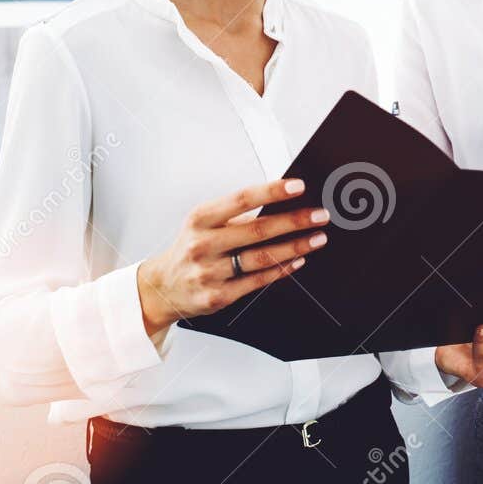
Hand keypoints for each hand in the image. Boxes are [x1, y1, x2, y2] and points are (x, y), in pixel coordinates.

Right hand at [136, 177, 329, 337]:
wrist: (162, 287)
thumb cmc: (191, 248)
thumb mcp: (204, 223)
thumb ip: (236, 215)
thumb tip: (281, 203)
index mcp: (200, 219)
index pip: (241, 199)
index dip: (271, 191)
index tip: (298, 186)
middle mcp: (203, 245)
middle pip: (257, 230)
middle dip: (294, 221)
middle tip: (320, 215)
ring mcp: (209, 273)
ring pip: (261, 258)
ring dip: (295, 247)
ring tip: (317, 237)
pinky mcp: (218, 296)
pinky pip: (258, 281)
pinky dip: (282, 269)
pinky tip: (298, 260)